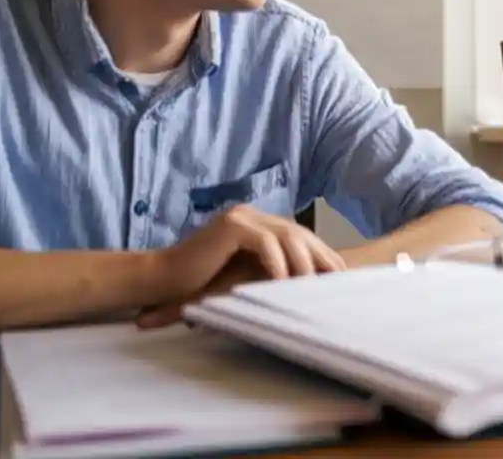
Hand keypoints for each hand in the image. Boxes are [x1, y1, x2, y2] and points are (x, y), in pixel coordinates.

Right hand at [136, 204, 345, 327]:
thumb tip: (309, 285)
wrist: (162, 279)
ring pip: (287, 236)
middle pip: (299, 233)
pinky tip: (285, 280)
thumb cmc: (201, 284)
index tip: (340, 278)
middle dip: (321, 257)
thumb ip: (272, 273)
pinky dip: (277, 261)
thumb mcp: (245, 276)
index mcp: (258, 223)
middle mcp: (252, 215)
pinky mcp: (231, 225)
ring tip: (313, 286)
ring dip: (303, 262)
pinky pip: (265, 242)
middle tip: (338, 280)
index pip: (299, 237)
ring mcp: (242, 216)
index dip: (321, 256)